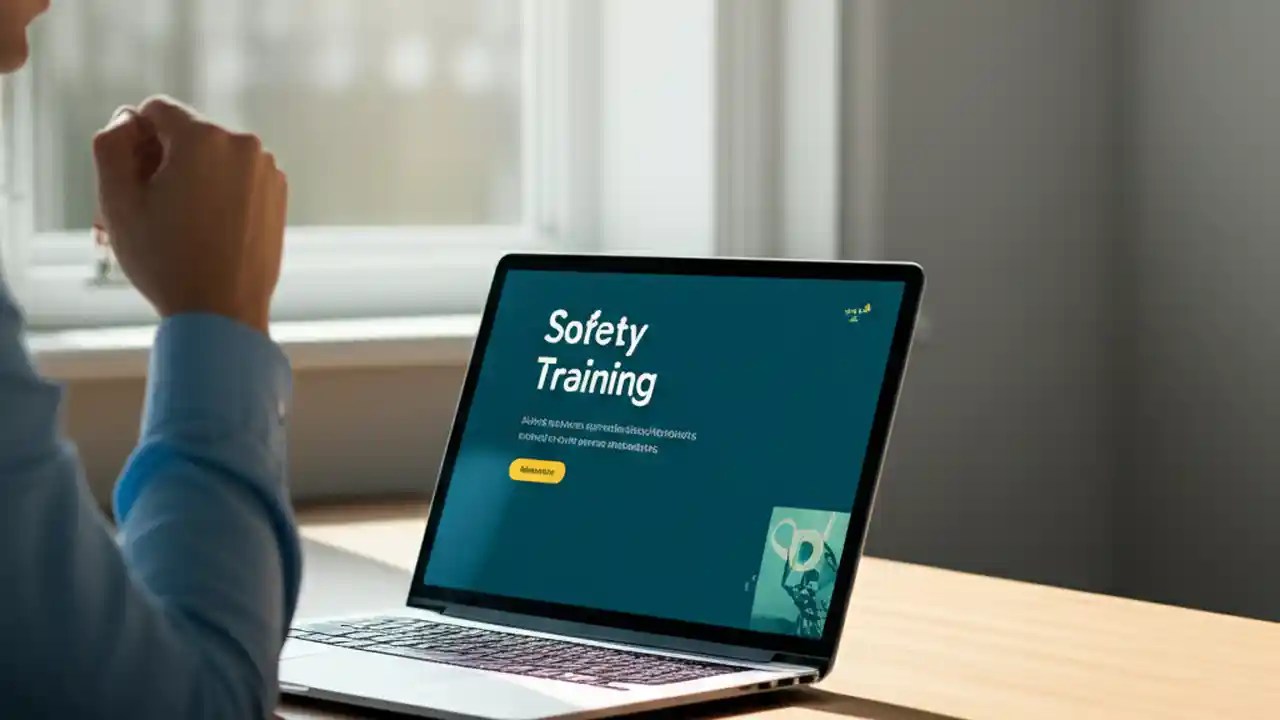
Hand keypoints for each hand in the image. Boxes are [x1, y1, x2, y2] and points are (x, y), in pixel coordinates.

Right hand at [93, 96, 287, 333]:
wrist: (223, 314)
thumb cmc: (166, 260)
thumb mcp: (116, 199)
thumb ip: (111, 144)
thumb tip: (127, 119)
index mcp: (205, 137)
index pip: (155, 110)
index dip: (134, 141)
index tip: (134, 182)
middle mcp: (244, 144)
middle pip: (186, 136)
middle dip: (162, 163)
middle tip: (146, 211)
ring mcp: (267, 171)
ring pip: (212, 159)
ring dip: (189, 180)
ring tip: (174, 227)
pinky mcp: (278, 196)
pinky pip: (236, 180)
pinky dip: (218, 195)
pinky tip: (204, 233)